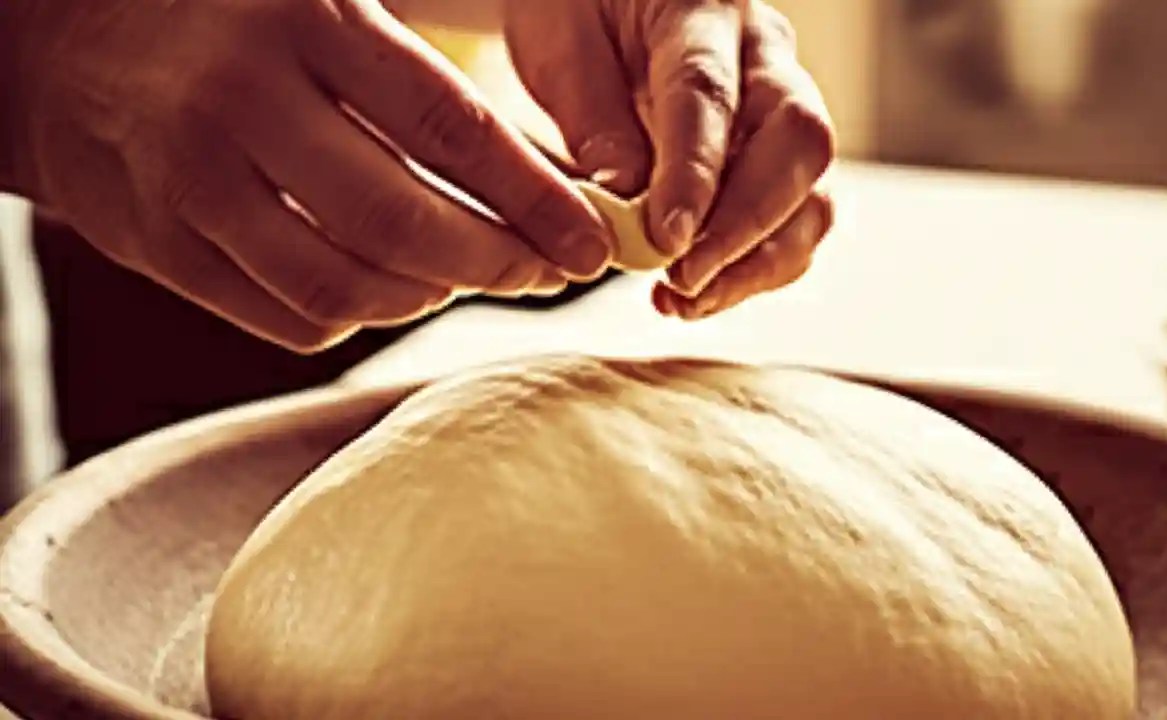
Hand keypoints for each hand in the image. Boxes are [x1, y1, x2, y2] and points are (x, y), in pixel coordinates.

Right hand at [7, 0, 614, 351]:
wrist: (60, 50)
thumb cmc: (230, 20)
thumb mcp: (325, 4)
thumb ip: (426, 78)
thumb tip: (554, 176)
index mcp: (304, 18)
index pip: (450, 127)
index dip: (535, 198)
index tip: (591, 243)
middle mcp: (242, 100)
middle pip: (402, 222)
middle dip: (496, 263)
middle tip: (547, 275)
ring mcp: (192, 183)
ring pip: (347, 286)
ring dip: (431, 297)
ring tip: (469, 278)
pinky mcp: (160, 250)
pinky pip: (292, 318)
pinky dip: (363, 318)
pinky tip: (390, 291)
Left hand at [505, 0, 835, 318]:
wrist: (605, 7)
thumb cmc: (579, 14)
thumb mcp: (559, 48)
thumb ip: (594, 119)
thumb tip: (625, 199)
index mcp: (703, 12)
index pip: (710, 96)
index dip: (695, 174)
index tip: (668, 238)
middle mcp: (765, 59)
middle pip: (797, 145)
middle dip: (745, 227)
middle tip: (682, 279)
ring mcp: (784, 112)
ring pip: (812, 196)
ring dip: (756, 264)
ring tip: (684, 299)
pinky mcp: (782, 163)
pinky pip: (794, 225)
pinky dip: (750, 272)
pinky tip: (691, 294)